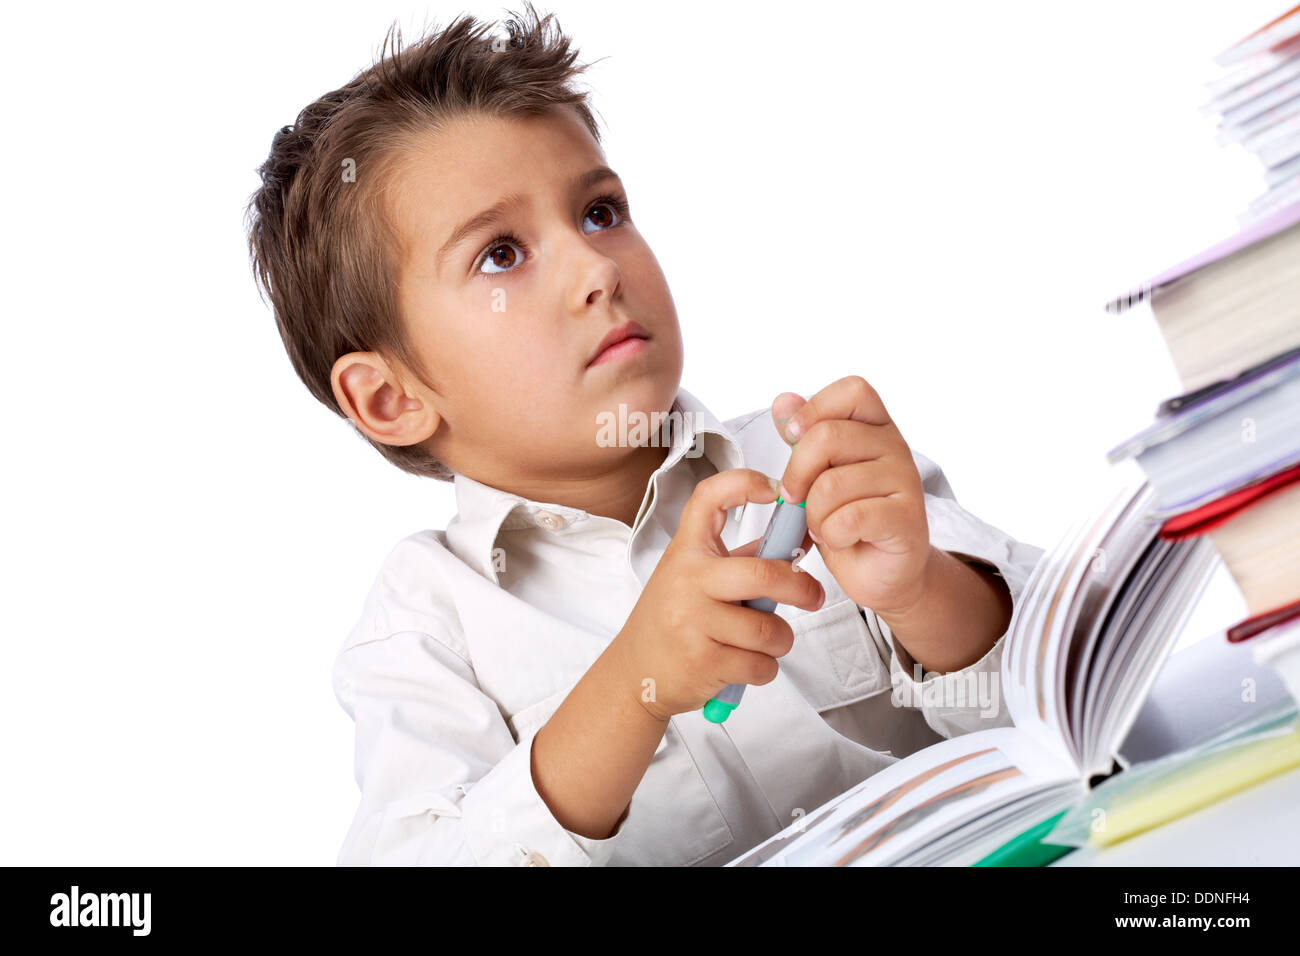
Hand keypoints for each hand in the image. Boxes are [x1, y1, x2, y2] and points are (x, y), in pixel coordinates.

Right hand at [610, 468, 825, 721]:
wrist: (634, 674)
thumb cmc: (671, 621)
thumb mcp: (694, 579)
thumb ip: (741, 560)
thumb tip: (796, 543)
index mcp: (687, 551)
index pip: (709, 498)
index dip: (745, 483)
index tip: (776, 492)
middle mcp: (688, 580)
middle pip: (764, 574)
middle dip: (801, 588)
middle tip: (813, 596)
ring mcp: (693, 621)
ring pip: (770, 629)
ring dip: (781, 640)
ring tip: (765, 642)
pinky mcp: (703, 661)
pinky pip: (761, 665)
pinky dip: (765, 668)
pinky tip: (746, 664)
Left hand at [773, 376, 933, 616]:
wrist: (881, 572)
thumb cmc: (848, 520)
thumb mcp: (818, 474)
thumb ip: (803, 437)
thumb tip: (783, 402)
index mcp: (875, 428)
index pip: (852, 391)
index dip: (815, 410)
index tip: (793, 438)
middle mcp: (896, 447)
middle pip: (828, 437)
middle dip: (797, 473)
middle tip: (795, 498)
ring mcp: (906, 482)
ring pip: (832, 484)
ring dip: (814, 514)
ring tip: (823, 524)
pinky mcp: (907, 519)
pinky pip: (850, 518)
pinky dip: (832, 534)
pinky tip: (840, 538)